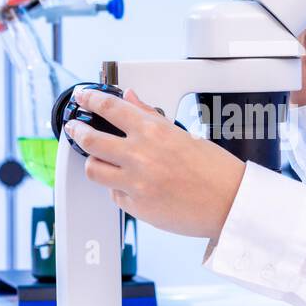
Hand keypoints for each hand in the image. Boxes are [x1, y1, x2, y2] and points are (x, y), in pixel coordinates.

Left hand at [64, 87, 246, 239]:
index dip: (89, 100)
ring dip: (94, 163)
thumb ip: (151, 116)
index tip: (82, 98)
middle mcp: (140, 155)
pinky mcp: (136, 207)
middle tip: (75, 129)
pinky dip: (119, 189)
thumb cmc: (215, 170)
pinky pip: (114, 195)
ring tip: (101, 161)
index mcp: (153, 131)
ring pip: (93, 170)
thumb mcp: (183, 134)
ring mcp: (135, 183)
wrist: (230, 204)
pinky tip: (132, 185)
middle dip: (77, 132)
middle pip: (90, 140)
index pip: (109, 108)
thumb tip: (130, 98)